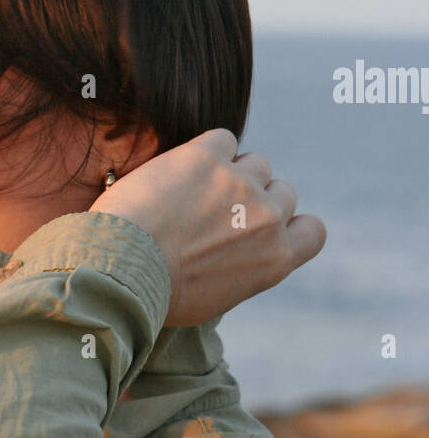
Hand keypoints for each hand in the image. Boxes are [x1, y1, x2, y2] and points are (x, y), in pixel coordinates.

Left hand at [92, 128, 325, 325]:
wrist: (124, 269)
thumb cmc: (158, 294)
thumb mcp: (215, 298)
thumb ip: (242, 268)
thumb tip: (239, 254)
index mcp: (276, 259)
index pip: (313, 231)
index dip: (290, 223)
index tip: (262, 225)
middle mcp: (268, 219)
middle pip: (282, 192)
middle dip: (254, 198)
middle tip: (212, 211)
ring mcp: (241, 184)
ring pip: (255, 163)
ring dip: (230, 172)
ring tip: (190, 192)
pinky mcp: (208, 157)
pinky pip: (223, 139)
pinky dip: (205, 151)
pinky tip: (178, 170)